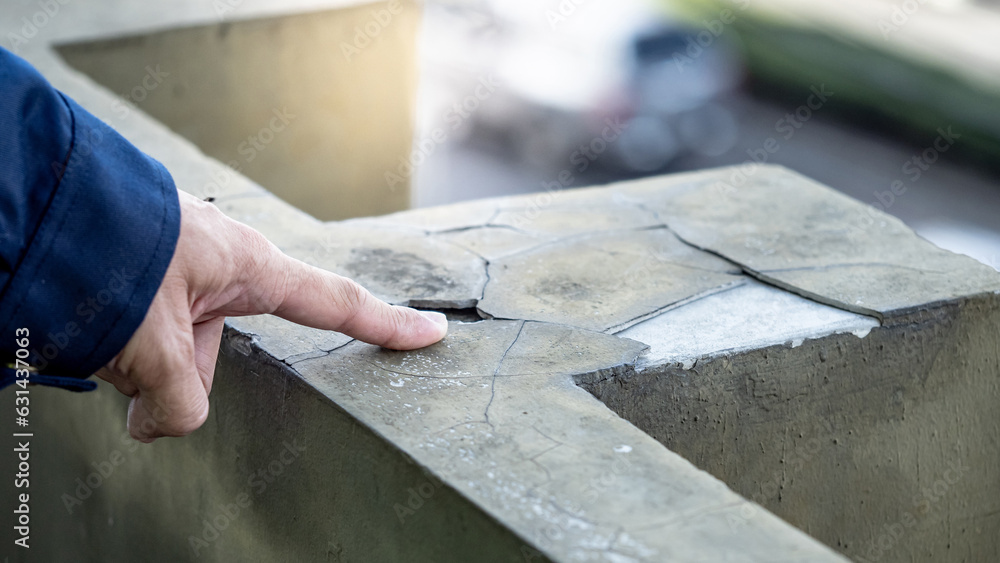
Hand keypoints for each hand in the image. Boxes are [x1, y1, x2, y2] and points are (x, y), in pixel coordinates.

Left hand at [96, 191, 447, 441]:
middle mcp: (225, 260)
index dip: (388, 325)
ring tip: (92, 336)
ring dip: (134, 357)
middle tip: (129, 365)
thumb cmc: (100, 253)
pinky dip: (115, 339)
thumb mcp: (146, 345)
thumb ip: (176, 401)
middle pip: (219, 347)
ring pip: (174, 343)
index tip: (432, 332)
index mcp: (249, 266)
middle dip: (172, 370)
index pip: (337, 304)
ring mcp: (185, 260)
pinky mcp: (150, 263)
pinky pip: (146, 322)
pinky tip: (83, 323)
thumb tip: (161, 423)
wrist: (34, 202)